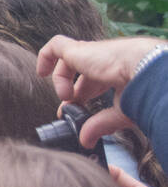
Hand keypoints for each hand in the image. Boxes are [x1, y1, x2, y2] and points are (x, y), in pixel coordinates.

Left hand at [36, 35, 164, 147]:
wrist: (146, 69)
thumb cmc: (143, 89)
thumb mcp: (122, 112)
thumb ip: (101, 125)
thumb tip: (87, 140)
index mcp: (118, 73)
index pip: (95, 84)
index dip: (81, 98)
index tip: (73, 114)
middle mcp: (104, 60)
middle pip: (81, 75)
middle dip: (70, 94)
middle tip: (66, 110)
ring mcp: (91, 53)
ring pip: (68, 61)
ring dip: (61, 81)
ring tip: (66, 97)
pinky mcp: (78, 49)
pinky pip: (56, 46)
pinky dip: (46, 57)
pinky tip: (41, 73)